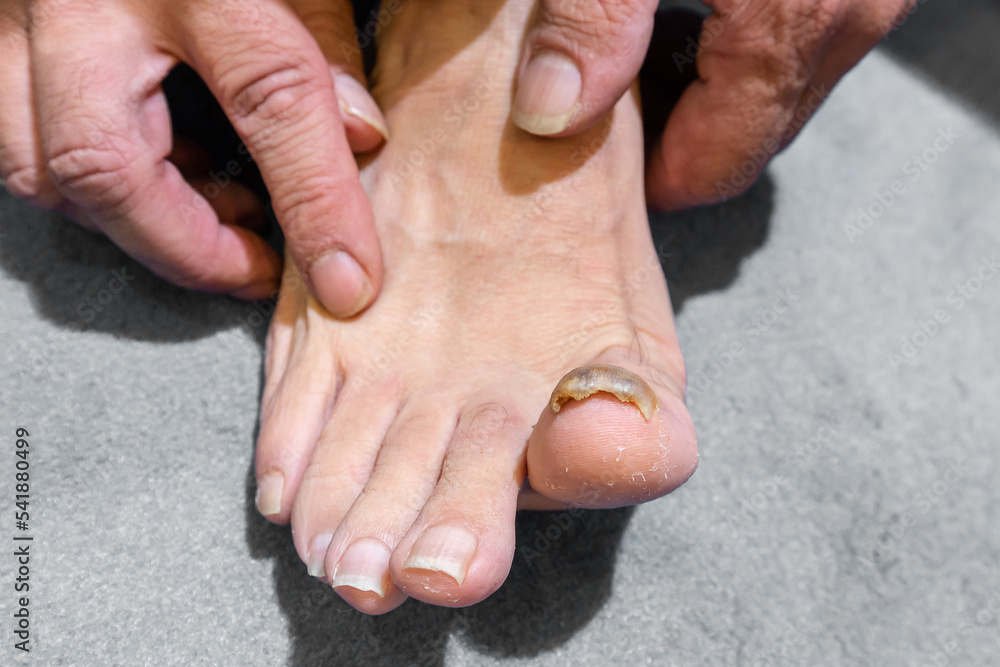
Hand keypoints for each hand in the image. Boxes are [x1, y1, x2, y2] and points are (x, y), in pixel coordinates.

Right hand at [0, 0, 387, 315]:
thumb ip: (322, 34)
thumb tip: (361, 137)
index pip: (272, 94)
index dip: (319, 203)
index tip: (351, 280)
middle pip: (105, 163)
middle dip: (187, 247)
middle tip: (257, 267)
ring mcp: (12, 12)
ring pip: (39, 165)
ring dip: (132, 221)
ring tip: (213, 220)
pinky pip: (13, 139)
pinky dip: (89, 184)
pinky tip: (157, 173)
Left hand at [509, 0, 913, 207]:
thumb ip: (591, 15)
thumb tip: (550, 113)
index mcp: (793, 18)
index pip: (721, 162)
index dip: (654, 181)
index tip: (606, 176)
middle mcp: (846, 12)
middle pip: (752, 132)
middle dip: (679, 133)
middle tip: (607, 109)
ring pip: (777, 85)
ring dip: (709, 87)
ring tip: (637, 56)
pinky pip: (795, 35)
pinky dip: (738, 40)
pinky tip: (687, 7)